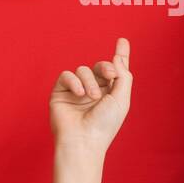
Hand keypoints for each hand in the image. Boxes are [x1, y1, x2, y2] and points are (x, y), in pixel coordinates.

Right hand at [49, 37, 132, 152]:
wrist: (83, 141)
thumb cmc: (104, 125)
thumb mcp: (121, 99)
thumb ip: (123, 76)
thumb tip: (118, 57)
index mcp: (110, 94)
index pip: (115, 71)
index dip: (120, 55)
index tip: (123, 41)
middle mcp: (93, 90)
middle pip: (99, 66)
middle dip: (105, 67)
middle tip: (110, 75)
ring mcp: (76, 91)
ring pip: (83, 70)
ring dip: (90, 81)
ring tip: (92, 97)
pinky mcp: (60, 92)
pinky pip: (66, 75)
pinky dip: (74, 82)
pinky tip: (80, 94)